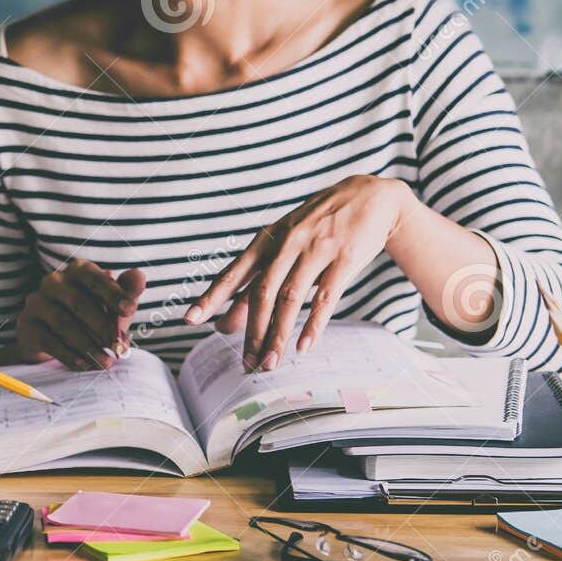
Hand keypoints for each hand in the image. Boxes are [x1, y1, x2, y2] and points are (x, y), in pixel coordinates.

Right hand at [17, 259, 145, 370]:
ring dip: (89, 346)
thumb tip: (139, 276)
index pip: (93, 277)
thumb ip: (126, 293)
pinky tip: (85, 366)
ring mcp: (36, 302)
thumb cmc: (89, 319)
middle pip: (78, 302)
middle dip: (102, 327)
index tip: (130, 310)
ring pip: (64, 323)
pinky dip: (70, 356)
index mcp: (77, 271)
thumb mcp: (112, 308)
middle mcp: (53, 281)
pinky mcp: (26, 325)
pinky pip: (50, 341)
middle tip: (119, 347)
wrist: (51, 341)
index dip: (112, 293)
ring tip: (107, 362)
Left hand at [186, 175, 413, 369]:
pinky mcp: (344, 259)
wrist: (371, 197)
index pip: (234, 272)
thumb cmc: (319, 226)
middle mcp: (288, 243)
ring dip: (278, 335)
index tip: (190, 319)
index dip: (211, 297)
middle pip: (261, 293)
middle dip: (250, 331)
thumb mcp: (285, 244)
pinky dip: (312, 325)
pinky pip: (325, 298)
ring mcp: (316, 250)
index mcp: (268, 239)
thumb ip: (257, 280)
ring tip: (270, 362)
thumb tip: (225, 320)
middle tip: (245, 361)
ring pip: (290, 299)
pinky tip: (303, 347)